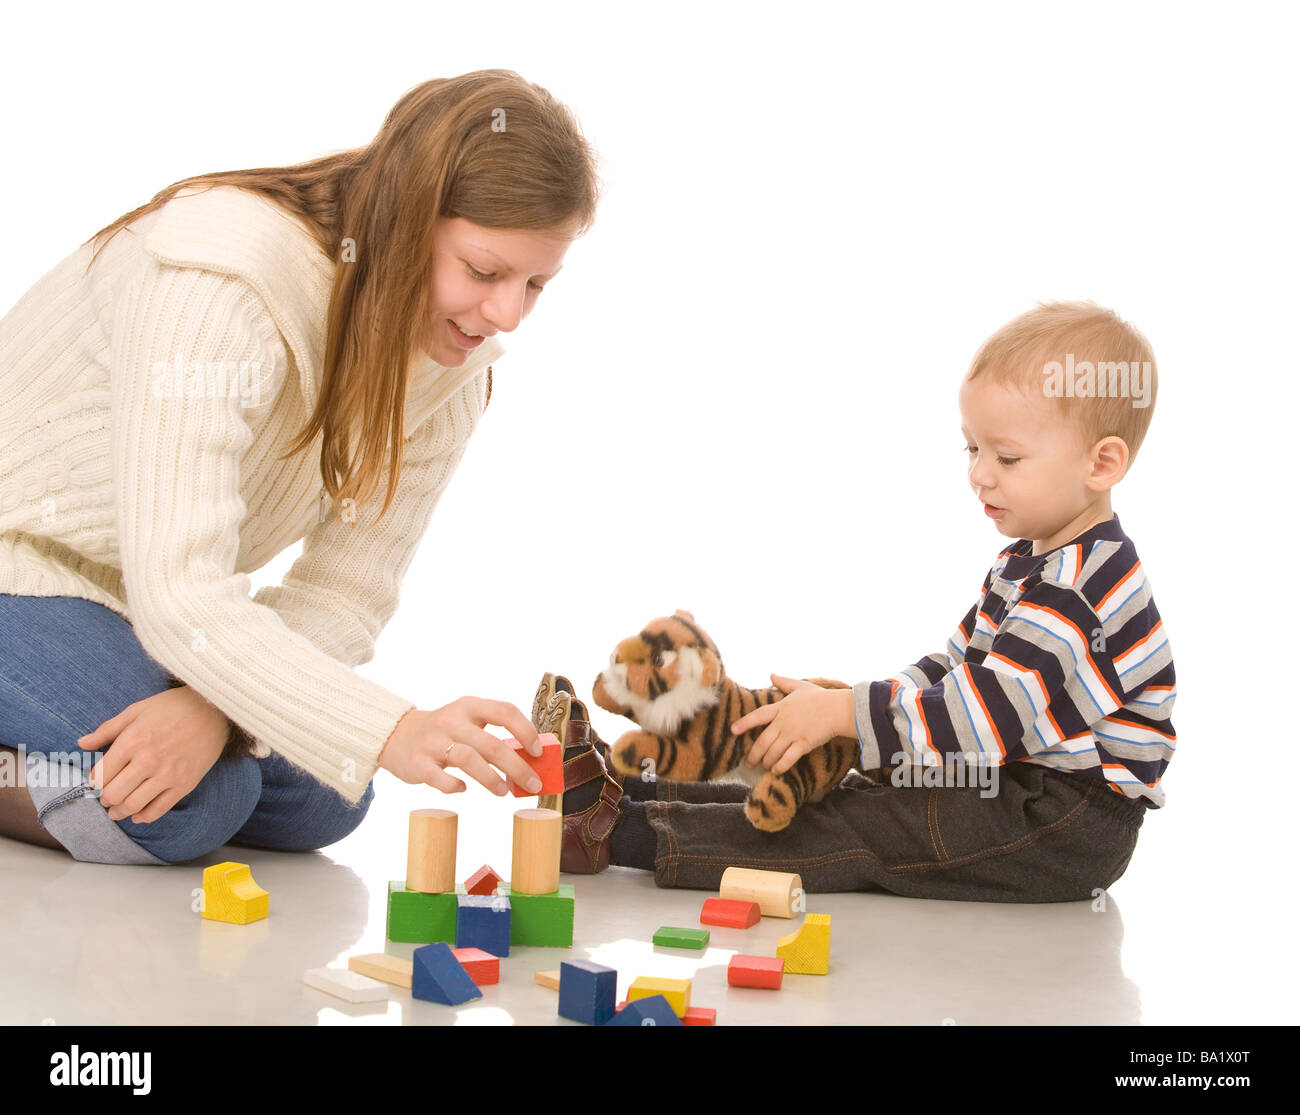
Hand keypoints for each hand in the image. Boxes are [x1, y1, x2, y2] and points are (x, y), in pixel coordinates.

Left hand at [78, 685, 230, 823]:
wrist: (215, 709)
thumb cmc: (173, 706)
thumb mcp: (137, 710)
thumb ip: (107, 729)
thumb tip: (81, 744)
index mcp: (132, 741)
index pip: (100, 775)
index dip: (93, 783)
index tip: (96, 783)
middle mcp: (147, 760)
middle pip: (113, 795)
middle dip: (104, 800)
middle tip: (105, 798)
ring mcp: (168, 774)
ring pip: (132, 805)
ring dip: (119, 812)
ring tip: (116, 810)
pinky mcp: (185, 784)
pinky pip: (159, 810)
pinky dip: (144, 817)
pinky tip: (138, 814)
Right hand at [378, 697, 544, 796]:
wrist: (397, 735)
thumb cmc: (445, 732)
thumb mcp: (467, 722)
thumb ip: (493, 736)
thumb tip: (529, 762)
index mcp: (469, 706)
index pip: (504, 711)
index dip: (525, 731)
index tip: (537, 752)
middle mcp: (451, 720)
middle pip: (490, 743)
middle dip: (516, 766)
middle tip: (532, 783)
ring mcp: (433, 741)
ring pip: (467, 759)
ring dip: (490, 778)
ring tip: (503, 792)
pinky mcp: (417, 762)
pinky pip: (438, 777)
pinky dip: (454, 786)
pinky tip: (462, 789)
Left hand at [731, 674, 854, 774]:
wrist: (839, 709)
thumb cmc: (821, 698)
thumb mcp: (801, 686)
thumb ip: (784, 682)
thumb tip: (771, 674)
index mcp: (781, 708)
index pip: (758, 716)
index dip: (744, 723)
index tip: (733, 730)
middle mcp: (783, 722)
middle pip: (762, 741)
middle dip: (753, 755)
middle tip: (749, 763)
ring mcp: (793, 734)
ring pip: (773, 752)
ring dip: (766, 762)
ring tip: (764, 767)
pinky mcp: (804, 744)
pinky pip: (788, 759)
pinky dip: (780, 766)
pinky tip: (776, 771)